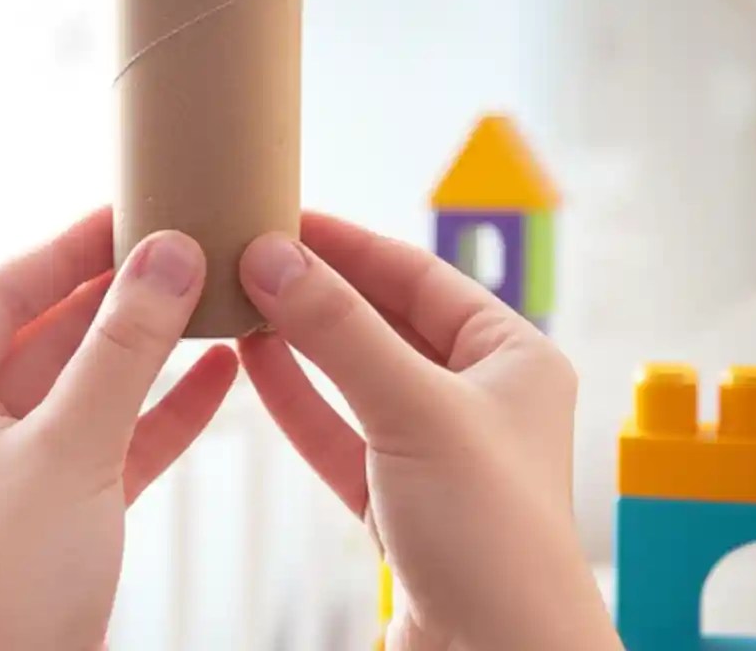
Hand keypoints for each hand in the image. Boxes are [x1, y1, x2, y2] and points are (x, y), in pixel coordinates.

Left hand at [0, 209, 237, 650]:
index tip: (132, 210)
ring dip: (152, 349)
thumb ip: (122, 350)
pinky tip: (220, 373)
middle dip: (122, 297)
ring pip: (93, 385)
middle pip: (52, 334)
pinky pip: (119, 436)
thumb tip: (167, 254)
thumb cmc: (5, 589)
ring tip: (214, 299)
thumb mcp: (68, 451)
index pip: (1, 293)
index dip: (69, 248)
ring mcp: (17, 467)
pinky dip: (166, 407)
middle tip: (187, 248)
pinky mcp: (65, 505)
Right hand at [237, 213, 620, 650]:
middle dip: (318, 290)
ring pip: (355, 378)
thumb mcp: (416, 412)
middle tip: (251, 254)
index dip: (350, 244)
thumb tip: (275, 257)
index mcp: (514, 358)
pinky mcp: (396, 500)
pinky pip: (339, 434)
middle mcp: (480, 397)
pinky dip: (297, 402)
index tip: (285, 218)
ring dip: (300, 342)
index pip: (419, 277)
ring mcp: (435, 449)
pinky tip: (253, 366)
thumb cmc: (494, 537)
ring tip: (240, 300)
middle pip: (384, 322)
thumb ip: (340, 333)